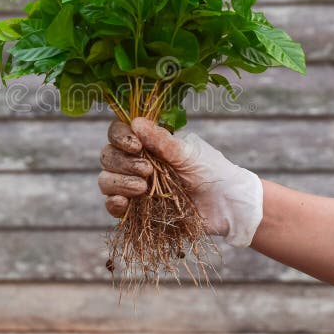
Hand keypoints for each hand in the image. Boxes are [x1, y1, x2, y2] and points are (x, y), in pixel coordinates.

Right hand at [98, 117, 264, 246]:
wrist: (227, 206)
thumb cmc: (212, 172)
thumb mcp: (188, 153)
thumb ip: (161, 140)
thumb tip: (135, 121)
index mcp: (148, 144)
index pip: (118, 133)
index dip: (120, 137)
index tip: (136, 146)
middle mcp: (136, 163)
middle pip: (108, 156)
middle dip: (122, 162)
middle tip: (147, 170)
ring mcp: (134, 187)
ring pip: (106, 180)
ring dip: (119, 182)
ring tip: (143, 188)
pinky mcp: (137, 212)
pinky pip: (113, 207)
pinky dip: (113, 204)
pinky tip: (124, 202)